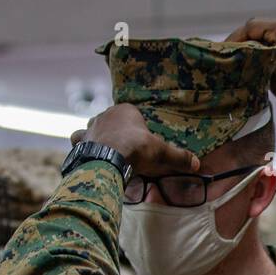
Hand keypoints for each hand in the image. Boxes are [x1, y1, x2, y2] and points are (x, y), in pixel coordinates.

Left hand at [72, 103, 197, 175]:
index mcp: (126, 110)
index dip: (137, 128)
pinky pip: (78, 139)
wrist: (109, 160)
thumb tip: (197, 163)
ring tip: (105, 149)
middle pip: (113, 120)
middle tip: (125, 149)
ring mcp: (91, 126)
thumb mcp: (161, 153)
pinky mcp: (80, 140)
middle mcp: (106, 114)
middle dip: (118, 131)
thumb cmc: (136, 150)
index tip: (141, 144)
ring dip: (98, 135)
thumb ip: (178, 157)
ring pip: (94, 126)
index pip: (132, 115)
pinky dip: (81, 145)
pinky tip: (85, 152)